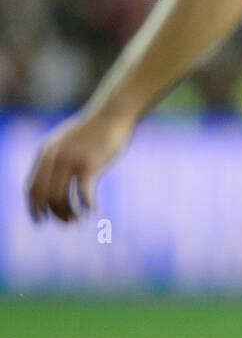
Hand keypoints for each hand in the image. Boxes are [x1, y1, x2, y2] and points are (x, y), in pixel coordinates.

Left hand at [26, 108, 134, 223]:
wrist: (113, 114)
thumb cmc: (94, 129)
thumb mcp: (67, 141)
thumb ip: (56, 157)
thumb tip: (52, 178)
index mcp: (45, 153)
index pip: (31, 188)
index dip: (34, 208)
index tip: (41, 220)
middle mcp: (54, 158)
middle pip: (45, 197)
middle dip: (54, 214)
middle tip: (67, 223)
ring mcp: (71, 162)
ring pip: (61, 199)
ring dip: (69, 214)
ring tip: (80, 218)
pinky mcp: (89, 166)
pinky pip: (83, 195)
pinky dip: (87, 206)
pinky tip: (93, 210)